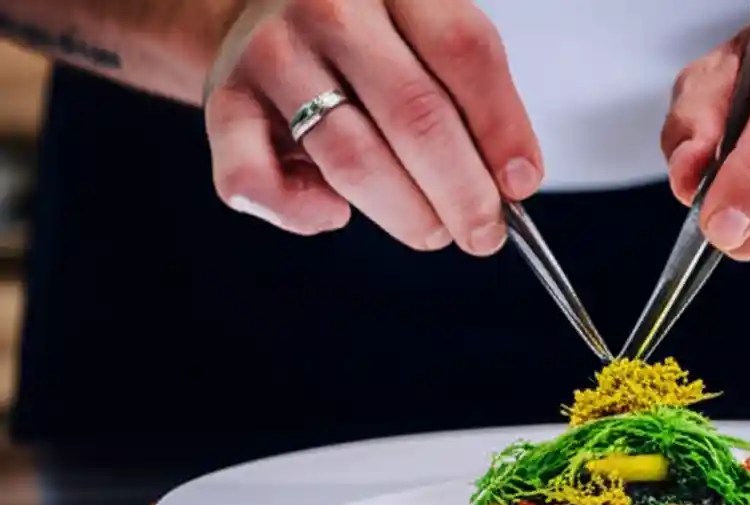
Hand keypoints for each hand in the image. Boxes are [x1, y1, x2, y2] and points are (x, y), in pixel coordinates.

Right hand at [204, 0, 540, 254]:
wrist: (252, 7)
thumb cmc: (363, 35)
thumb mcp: (426, 34)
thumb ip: (473, 95)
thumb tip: (513, 181)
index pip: (464, 53)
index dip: (503, 130)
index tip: (521, 185)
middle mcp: (329, 7)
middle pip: (415, 115)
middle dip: (462, 192)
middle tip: (483, 232)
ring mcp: (272, 54)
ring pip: (353, 158)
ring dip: (405, 212)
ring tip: (433, 229)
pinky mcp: (225, 104)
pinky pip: (257, 180)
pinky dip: (304, 213)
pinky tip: (336, 212)